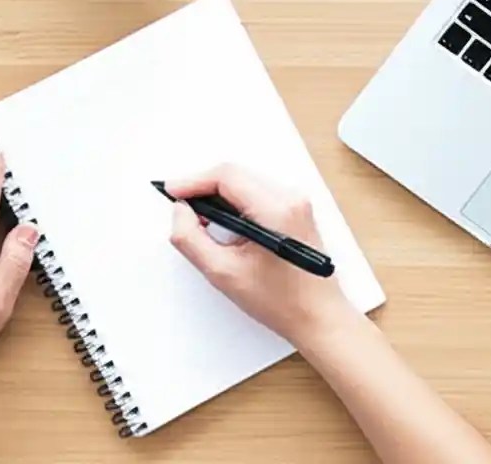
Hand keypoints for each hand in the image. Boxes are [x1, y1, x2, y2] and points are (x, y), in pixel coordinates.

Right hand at [166, 164, 359, 349]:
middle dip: (204, 187)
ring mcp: (298, 203)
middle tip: (181, 208)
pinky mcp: (297, 211)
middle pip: (237, 175)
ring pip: (247, 183)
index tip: (171, 192)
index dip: (193, 181)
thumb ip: (191, 238)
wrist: (319, 316)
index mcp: (276, 209)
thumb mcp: (223, 272)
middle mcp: (291, 198)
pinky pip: (259, 194)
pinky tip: (223, 224)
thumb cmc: (280, 301)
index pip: (227, 176)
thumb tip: (180, 211)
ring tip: (200, 220)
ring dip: (220, 195)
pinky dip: (236, 203)